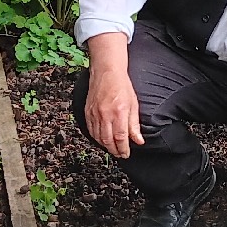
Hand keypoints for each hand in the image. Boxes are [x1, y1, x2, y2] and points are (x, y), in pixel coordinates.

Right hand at [85, 33, 143, 158]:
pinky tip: (102, 140)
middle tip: (120, 154)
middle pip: (108, 141)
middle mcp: (105, 114)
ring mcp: (94, 114)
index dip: (123, 149)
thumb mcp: (134, 104)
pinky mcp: (87, 112)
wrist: (106, 71)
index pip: (120, 138)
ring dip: (105, 146)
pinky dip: (96, 138)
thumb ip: (135, 124)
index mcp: (119, 112)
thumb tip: (138, 140)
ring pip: (98, 138)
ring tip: (113, 149)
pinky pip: (91, 130)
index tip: (126, 153)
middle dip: (114, 151)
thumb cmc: (121, 85)